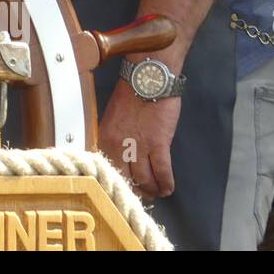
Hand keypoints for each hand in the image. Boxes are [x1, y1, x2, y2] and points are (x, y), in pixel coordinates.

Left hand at [98, 77, 181, 198]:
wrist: (148, 78)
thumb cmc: (131, 94)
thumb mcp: (112, 117)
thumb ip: (113, 137)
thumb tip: (119, 156)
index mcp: (104, 137)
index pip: (107, 169)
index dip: (117, 182)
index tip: (124, 187)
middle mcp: (118, 145)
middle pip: (125, 179)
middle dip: (135, 190)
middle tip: (143, 194)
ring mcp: (139, 146)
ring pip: (144, 180)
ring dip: (152, 190)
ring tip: (157, 192)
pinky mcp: (159, 144)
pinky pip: (162, 172)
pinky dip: (166, 183)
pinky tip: (168, 189)